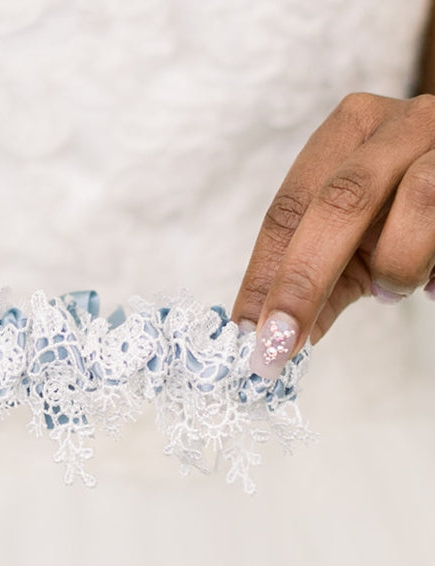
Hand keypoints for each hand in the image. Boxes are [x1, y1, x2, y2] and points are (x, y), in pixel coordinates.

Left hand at [232, 92, 434, 377]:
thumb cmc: (410, 213)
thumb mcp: (356, 240)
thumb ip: (315, 284)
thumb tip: (268, 341)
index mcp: (347, 132)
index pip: (290, 207)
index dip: (264, 274)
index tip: (249, 332)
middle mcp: (398, 123)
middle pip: (340, 202)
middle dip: (303, 281)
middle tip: (282, 341)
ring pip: (419, 202)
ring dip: (397, 266)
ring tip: (395, 288)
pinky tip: (434, 283)